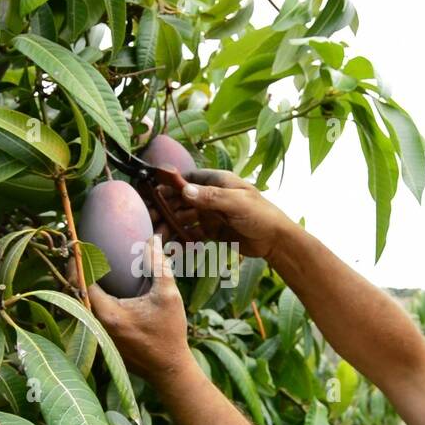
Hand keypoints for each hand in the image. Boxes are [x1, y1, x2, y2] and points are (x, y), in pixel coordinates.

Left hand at [88, 236, 192, 385]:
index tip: (78, 245)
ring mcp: (96, 336)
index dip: (77, 261)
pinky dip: (88, 299)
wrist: (169, 370)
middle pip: (74, 293)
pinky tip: (98, 289)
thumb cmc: (170, 333)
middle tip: (79, 253)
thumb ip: (159, 266)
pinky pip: (87, 315)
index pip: (81, 282)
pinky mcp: (101, 341)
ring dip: (80, 286)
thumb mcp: (168, 296)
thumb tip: (152, 239)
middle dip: (74, 271)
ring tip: (86, 267)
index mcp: (108, 313)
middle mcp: (96, 325)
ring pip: (78, 305)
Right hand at [153, 169, 291, 258]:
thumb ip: (211, 197)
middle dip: (165, 208)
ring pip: (185, 217)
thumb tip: (185, 190)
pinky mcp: (212, 230)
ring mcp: (211, 213)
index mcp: (217, 182)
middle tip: (148, 218)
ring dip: (170, 225)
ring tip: (156, 235)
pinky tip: (171, 244)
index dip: (169, 185)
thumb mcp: (237, 203)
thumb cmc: (261, 215)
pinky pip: (192, 232)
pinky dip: (182, 237)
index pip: (187, 179)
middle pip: (181, 200)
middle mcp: (211, 195)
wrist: (275, 241)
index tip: (151, 193)